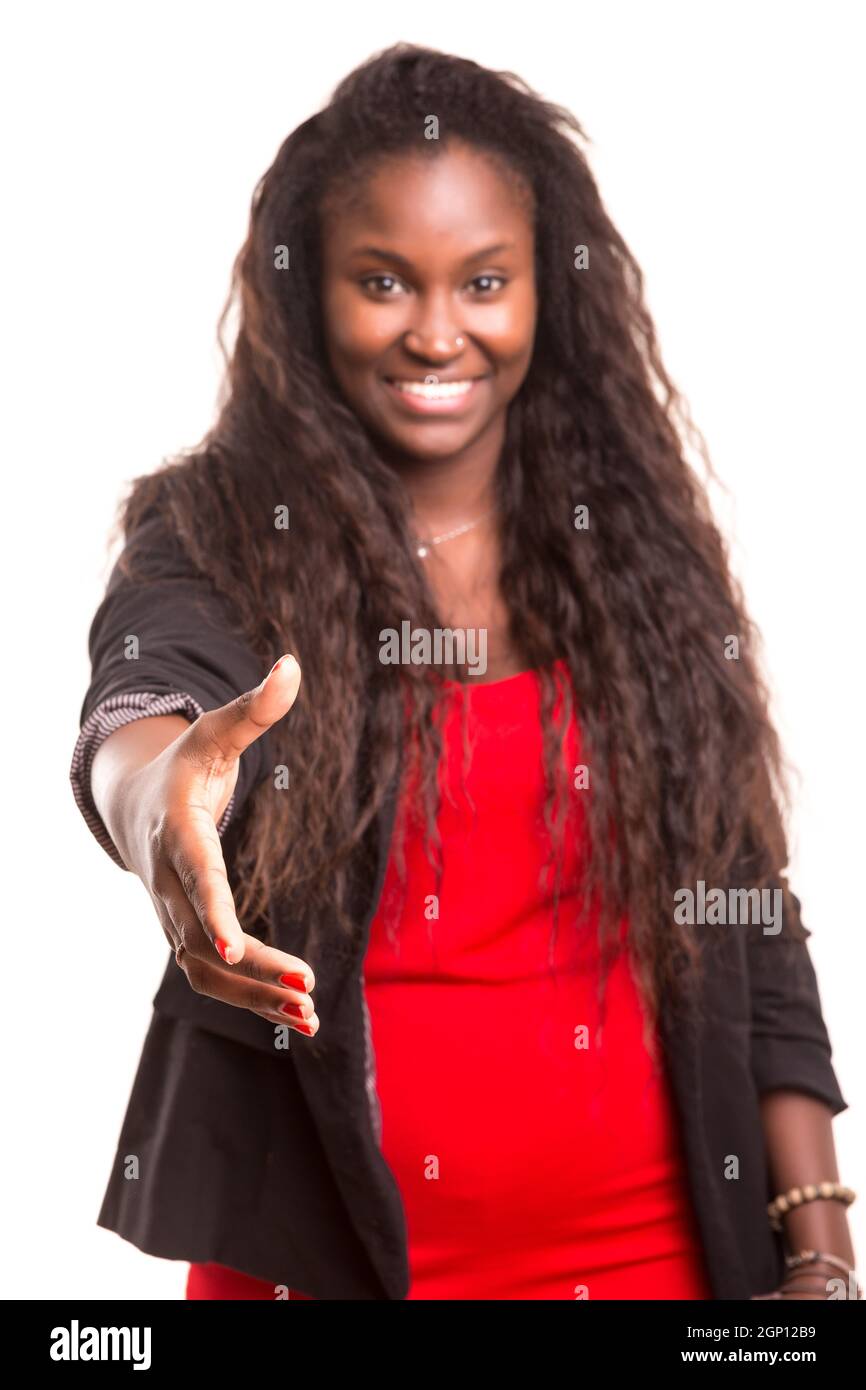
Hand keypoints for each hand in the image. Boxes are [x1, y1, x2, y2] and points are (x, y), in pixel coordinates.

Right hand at [114, 654, 318, 1035]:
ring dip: (254, 1000)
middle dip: (253, 970)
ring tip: (310, 1020)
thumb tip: (292, 664)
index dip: (213, 909)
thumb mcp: (216, 731)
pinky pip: (211, 978)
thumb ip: (256, 708)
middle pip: (202, 938)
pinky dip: (250, 1000)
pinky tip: (297, 1016)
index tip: (237, 946)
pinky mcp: (182, 934)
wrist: (133, 804)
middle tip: (309, 989)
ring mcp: (171, 914)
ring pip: (204, 971)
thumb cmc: (186, 764)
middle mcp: (168, 882)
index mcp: (177, 831)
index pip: (196, 874)